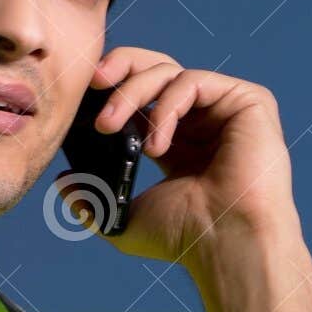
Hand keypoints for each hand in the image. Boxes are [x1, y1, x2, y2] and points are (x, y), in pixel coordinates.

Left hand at [55, 46, 297, 266]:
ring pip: (170, 71)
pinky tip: (155, 144)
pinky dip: (166, 107)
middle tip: (93, 82)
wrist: (226, 244)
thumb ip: (92, 200)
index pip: (142, 93)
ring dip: (131, 92)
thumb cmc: (186, 238)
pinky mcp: (248, 101)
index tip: (84, 93)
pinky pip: (194, 81)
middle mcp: (202, 119)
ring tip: (109, 126)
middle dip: (120, 67)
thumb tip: (63, 182)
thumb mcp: (124, 219)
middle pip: (156, 67)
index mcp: (177, 139)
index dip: (113, 85)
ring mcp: (225, 109)